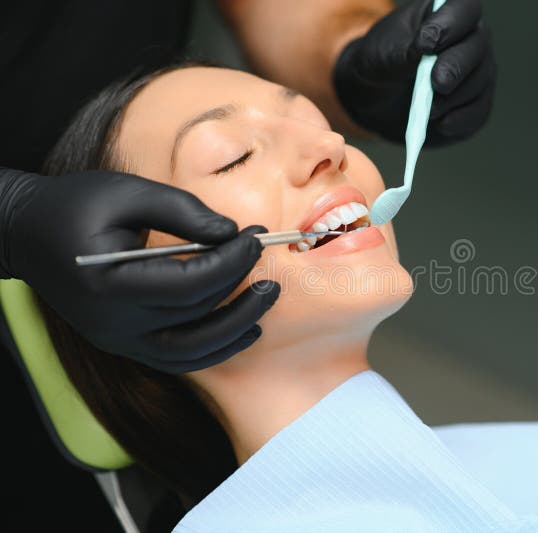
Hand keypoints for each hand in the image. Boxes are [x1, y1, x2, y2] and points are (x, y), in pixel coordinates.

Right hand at [0, 169, 279, 372]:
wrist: (28, 234)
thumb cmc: (75, 205)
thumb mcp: (127, 192)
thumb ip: (182, 210)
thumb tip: (231, 233)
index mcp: (108, 283)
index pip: (188, 284)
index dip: (230, 262)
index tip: (254, 236)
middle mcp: (113, 323)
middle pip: (195, 315)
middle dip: (239, 286)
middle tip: (268, 263)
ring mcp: (119, 340)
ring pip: (192, 350)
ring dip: (236, 328)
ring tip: (266, 300)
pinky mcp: (125, 344)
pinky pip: (178, 358)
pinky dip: (216, 349)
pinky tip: (246, 330)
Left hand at [334, 0, 495, 145]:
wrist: (378, 97)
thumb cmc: (382, 63)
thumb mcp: (382, 54)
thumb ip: (404, 51)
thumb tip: (425, 51)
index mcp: (447, 14)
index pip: (465, 8)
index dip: (451, 24)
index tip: (426, 44)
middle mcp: (470, 39)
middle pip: (478, 47)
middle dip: (456, 67)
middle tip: (436, 83)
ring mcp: (477, 72)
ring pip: (479, 83)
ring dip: (452, 99)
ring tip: (426, 109)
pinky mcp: (475, 104)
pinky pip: (478, 112)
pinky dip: (459, 120)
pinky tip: (440, 124)